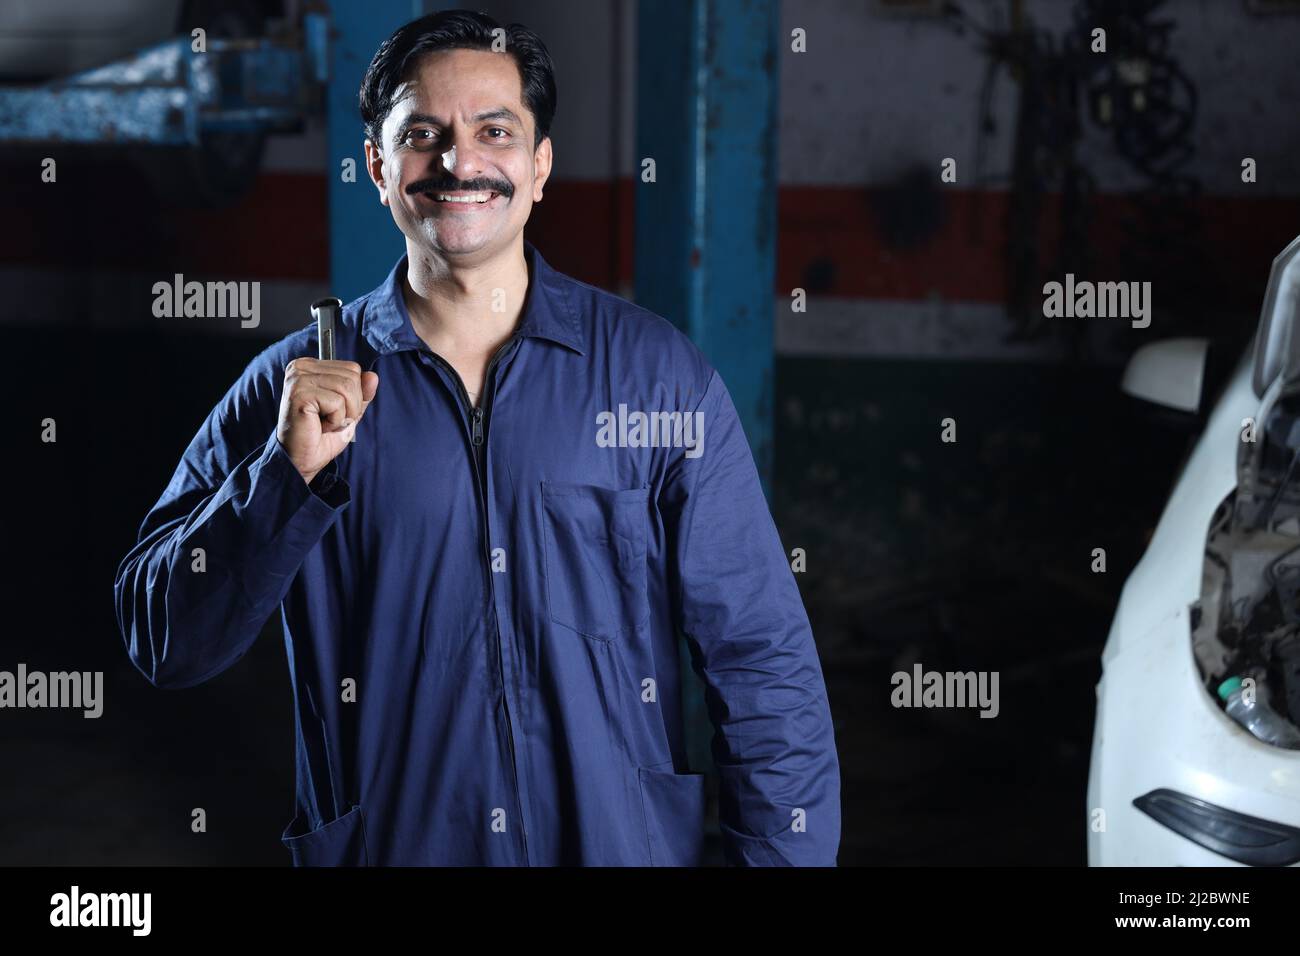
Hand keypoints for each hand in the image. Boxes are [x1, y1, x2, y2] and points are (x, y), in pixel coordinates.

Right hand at [276, 358, 378, 484]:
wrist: (301, 460)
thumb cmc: (321, 436)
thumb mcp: (349, 410)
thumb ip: (361, 392)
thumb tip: (373, 376)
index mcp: (310, 366)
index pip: (352, 369)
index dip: (354, 395)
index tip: (333, 410)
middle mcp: (301, 367)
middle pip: (352, 377)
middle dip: (351, 405)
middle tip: (329, 420)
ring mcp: (298, 379)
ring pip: (347, 388)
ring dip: (344, 414)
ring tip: (325, 423)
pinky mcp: (300, 394)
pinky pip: (337, 402)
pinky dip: (335, 420)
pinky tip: (319, 426)